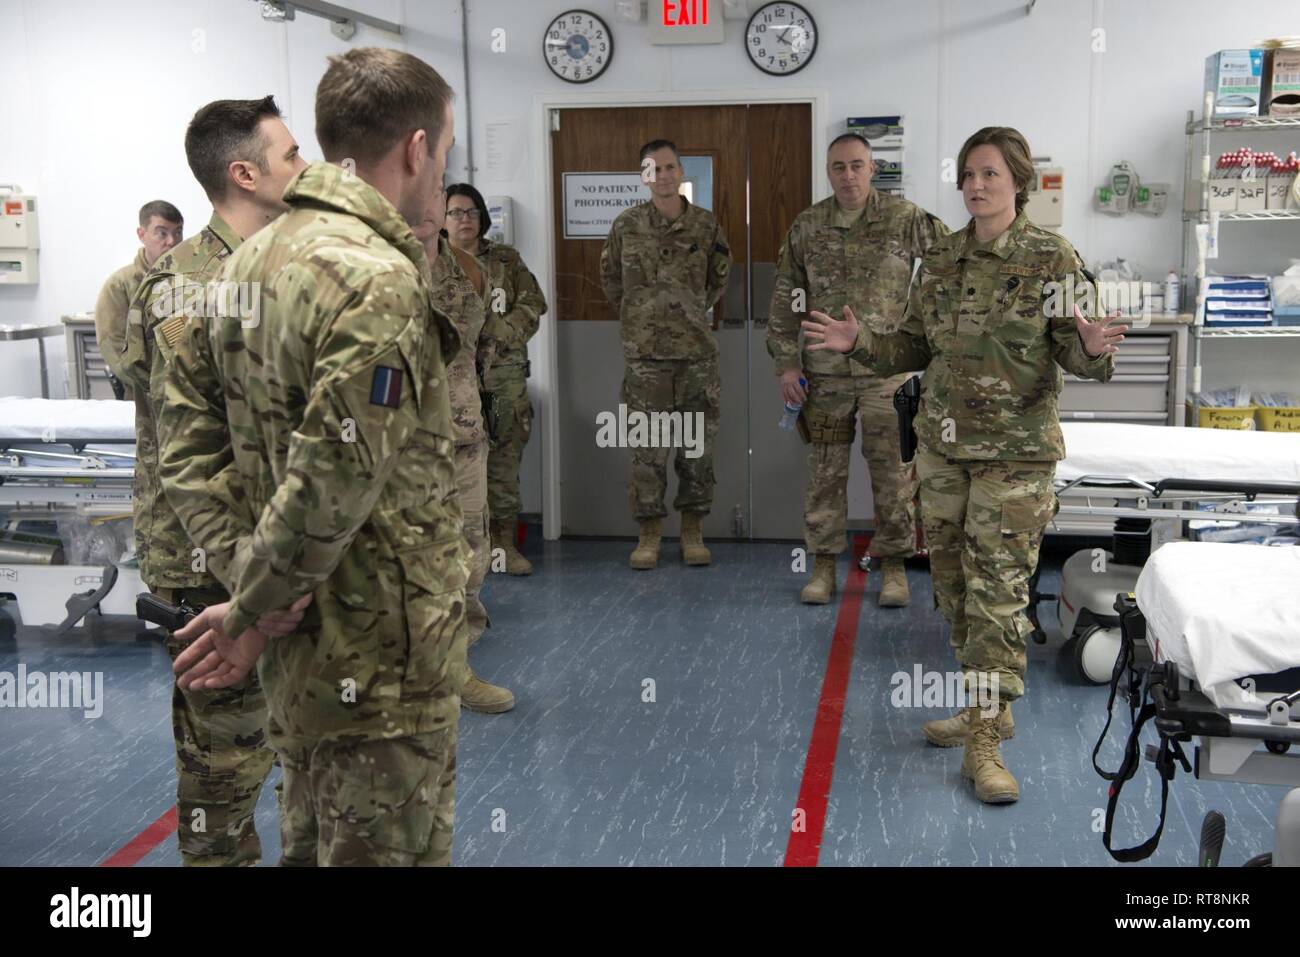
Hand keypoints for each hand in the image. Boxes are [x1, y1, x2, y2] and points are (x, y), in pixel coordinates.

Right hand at [172, 594, 310, 690]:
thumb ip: (193, 628)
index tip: (175, 668)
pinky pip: (232, 676)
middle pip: (207, 664)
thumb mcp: (208, 617)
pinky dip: (220, 681)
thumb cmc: (232, 613)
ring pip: (218, 672)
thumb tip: (176, 635)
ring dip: (204, 679)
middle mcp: (226, 647)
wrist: (253, 617)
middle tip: (181, 683)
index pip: (199, 649)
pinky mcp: (246, 663)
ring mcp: (236, 656)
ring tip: (191, 686)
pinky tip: (208, 683)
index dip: (187, 658)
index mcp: (217, 635)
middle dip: (194, 674)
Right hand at [780, 369, 806, 404]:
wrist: (787, 368)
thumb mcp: (802, 376)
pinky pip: (783, 393)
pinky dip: (785, 398)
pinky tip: (788, 402)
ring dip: (791, 400)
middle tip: (801, 403)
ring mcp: (784, 385)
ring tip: (795, 404)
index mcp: (794, 380)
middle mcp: (788, 383)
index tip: (805, 399)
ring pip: (787, 394)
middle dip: (797, 399)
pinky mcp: (781, 386)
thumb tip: (807, 392)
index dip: (802, 395)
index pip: (799, 390)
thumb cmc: (796, 372)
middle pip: (793, 393)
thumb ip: (805, 384)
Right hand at [801, 305, 859, 353]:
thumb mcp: (852, 322)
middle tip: (802, 323)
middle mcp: (828, 330)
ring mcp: (827, 338)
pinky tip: (808, 347)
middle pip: (817, 327)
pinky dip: (814, 347)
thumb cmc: (853, 331)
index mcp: (832, 323)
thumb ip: (848, 314)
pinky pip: (820, 346)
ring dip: (811, 334)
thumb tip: (845, 306)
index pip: (824, 318)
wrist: (855, 342)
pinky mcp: (828, 345)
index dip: (818, 315)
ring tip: (804, 333)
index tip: (812, 313)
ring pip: (817, 335)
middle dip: (810, 325)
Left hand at [1074, 304, 1126, 356]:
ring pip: (1111, 340)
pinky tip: (1116, 348)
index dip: (1112, 317)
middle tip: (1126, 327)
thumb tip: (1073, 305)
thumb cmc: (1087, 333)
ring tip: (1122, 337)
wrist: (1087, 345)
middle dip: (1118, 329)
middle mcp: (1103, 334)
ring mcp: (1103, 341)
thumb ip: (1078, 315)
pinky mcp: (1101, 348)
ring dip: (1116, 338)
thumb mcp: (1081, 324)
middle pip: (1111, 331)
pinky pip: (1106, 349)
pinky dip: (1111, 349)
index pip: (1105, 321)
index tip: (1119, 313)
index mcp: (1099, 327)